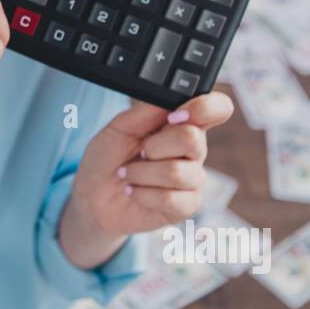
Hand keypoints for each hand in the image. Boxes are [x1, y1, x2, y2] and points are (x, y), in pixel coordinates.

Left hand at [68, 91, 234, 238]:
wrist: (92, 195)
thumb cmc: (108, 158)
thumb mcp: (119, 127)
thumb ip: (146, 112)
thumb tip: (169, 102)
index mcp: (182, 124)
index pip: (217, 108)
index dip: (204, 108)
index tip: (175, 116)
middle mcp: (193, 151)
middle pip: (192, 139)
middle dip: (153, 146)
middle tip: (138, 153)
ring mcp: (193, 179)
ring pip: (176, 172)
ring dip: (140, 173)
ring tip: (130, 174)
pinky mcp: (186, 206)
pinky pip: (170, 199)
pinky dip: (142, 193)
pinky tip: (135, 191)